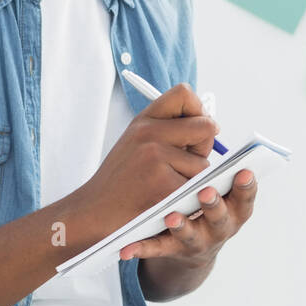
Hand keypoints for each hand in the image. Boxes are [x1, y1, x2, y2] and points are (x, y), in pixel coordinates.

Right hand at [82, 83, 219, 226]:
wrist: (95, 211)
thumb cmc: (122, 179)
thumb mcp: (137, 141)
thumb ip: (169, 128)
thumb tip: (211, 124)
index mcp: (144, 120)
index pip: (184, 93)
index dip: (198, 109)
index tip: (197, 127)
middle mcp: (148, 133)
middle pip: (206, 126)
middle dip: (205, 145)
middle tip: (189, 159)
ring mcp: (155, 158)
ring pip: (204, 164)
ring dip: (194, 178)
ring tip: (167, 184)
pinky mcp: (163, 185)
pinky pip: (195, 187)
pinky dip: (187, 197)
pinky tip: (167, 198)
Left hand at [118, 168, 257, 264]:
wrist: (185, 238)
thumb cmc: (202, 200)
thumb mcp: (219, 185)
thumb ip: (218, 162)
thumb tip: (207, 124)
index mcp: (234, 207)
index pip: (245, 196)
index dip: (246, 185)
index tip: (243, 171)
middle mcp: (220, 225)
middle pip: (220, 216)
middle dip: (214, 204)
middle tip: (205, 191)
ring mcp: (197, 240)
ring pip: (191, 234)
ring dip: (182, 225)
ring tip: (171, 217)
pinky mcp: (172, 250)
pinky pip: (156, 248)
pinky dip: (143, 248)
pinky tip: (128, 248)